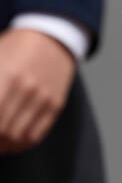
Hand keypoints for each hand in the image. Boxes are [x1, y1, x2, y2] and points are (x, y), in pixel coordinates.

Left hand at [0, 26, 77, 152]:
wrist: (52, 36)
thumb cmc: (14, 47)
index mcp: (6, 74)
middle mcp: (25, 87)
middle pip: (1, 130)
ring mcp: (43, 97)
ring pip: (16, 137)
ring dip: (2, 146)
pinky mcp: (55, 104)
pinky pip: (35, 136)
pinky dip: (19, 145)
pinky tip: (10, 143)